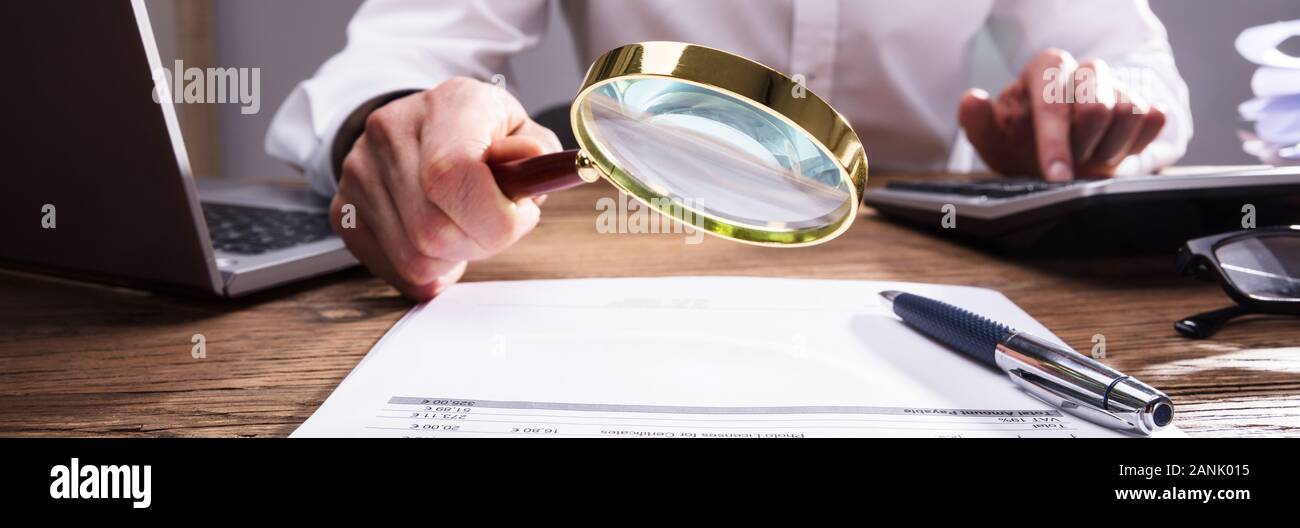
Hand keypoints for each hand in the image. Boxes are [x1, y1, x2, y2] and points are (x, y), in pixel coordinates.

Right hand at [331, 77, 561, 299]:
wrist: (420, 126)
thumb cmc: (481, 135)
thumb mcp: (520, 130)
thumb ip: (537, 150)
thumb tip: (531, 161)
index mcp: (448, 105)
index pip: (453, 174)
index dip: (494, 215)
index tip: (518, 214)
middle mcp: (392, 131)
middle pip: (434, 231)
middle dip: (479, 243)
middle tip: (493, 223)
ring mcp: (359, 172)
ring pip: (414, 258)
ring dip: (453, 258)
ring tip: (464, 225)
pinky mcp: (343, 209)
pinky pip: (393, 269)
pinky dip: (427, 268)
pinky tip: (438, 238)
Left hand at [958, 48, 1165, 180]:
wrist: (1055, 153)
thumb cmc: (1020, 141)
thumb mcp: (992, 138)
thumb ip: (977, 121)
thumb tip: (972, 99)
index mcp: (1046, 69)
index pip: (1054, 101)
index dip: (1055, 143)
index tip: (1056, 176)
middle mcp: (1085, 70)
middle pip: (1098, 107)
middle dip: (1082, 147)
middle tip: (1068, 166)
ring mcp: (1118, 84)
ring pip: (1130, 113)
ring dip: (1107, 150)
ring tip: (1086, 158)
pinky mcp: (1144, 103)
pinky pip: (1154, 121)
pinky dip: (1133, 146)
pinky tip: (1110, 152)